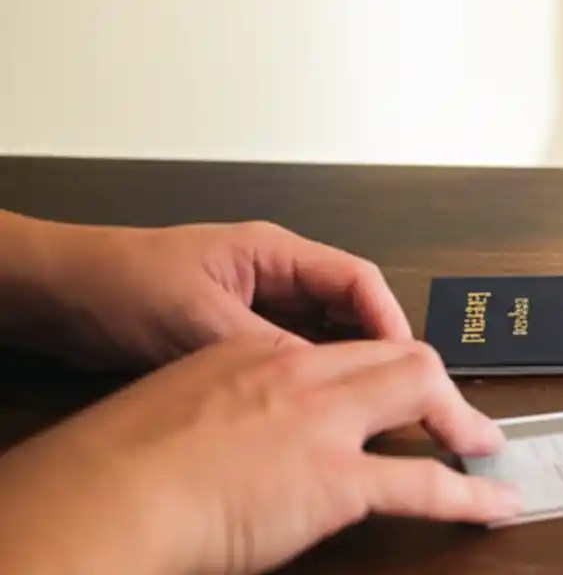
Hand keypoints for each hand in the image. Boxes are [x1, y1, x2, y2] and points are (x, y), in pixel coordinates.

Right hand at [0, 337, 518, 573]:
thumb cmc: (114, 469)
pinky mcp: (334, 478)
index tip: (392, 393)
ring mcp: (322, 421)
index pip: (340, 347)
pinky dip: (467, 494)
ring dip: (459, 423)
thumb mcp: (173, 412)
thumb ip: (221, 413)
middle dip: (434, 385)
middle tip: (455, 417)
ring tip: (484, 449)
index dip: (379, 369)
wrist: (103, 498)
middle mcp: (297, 374)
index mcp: (252, 354)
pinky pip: (423, 481)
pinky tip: (491, 503)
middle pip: (395, 356)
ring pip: (420, 393)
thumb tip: (242, 444)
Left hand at [4, 216, 410, 368]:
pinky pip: (289, 358)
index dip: (388, 317)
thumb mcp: (198, 318)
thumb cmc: (118, 281)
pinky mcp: (236, 337)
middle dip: (374, 345)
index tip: (404, 358)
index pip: (356, 278)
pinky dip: (306, 380)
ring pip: (322, 336)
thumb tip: (319, 377)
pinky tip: (311, 407)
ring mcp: (256, 308)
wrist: (60, 295)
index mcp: (273, 252)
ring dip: (340, 365)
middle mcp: (273, 277)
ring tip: (360, 402)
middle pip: (348, 308)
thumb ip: (264, 347)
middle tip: (394, 388)